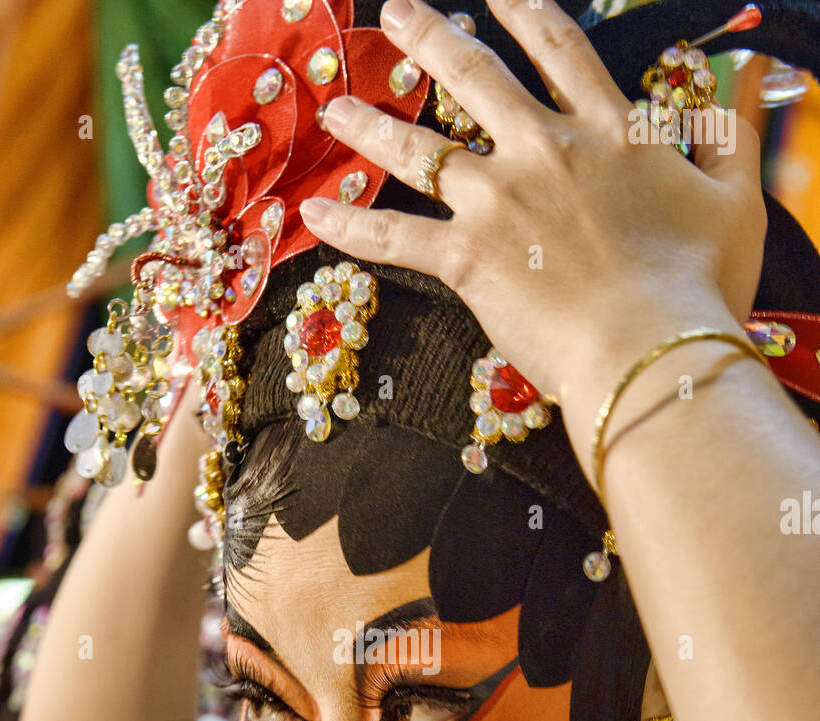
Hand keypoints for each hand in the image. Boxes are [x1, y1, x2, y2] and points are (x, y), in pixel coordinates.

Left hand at [300, 0, 766, 471]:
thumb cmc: (701, 286)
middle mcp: (543, 150)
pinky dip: (350, 226)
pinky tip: (313, 213)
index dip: (525, 13)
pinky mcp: (466, 258)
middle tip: (397, 15)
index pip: (559, 50)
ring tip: (337, 106)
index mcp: (607, 132)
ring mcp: (498, 201)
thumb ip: (733, 132)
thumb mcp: (736, 200)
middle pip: (473, 78)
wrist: (652, 349)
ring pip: (418, 150)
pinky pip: (393, 238)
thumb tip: (745, 78)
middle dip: (430, 38)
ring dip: (373, 123)